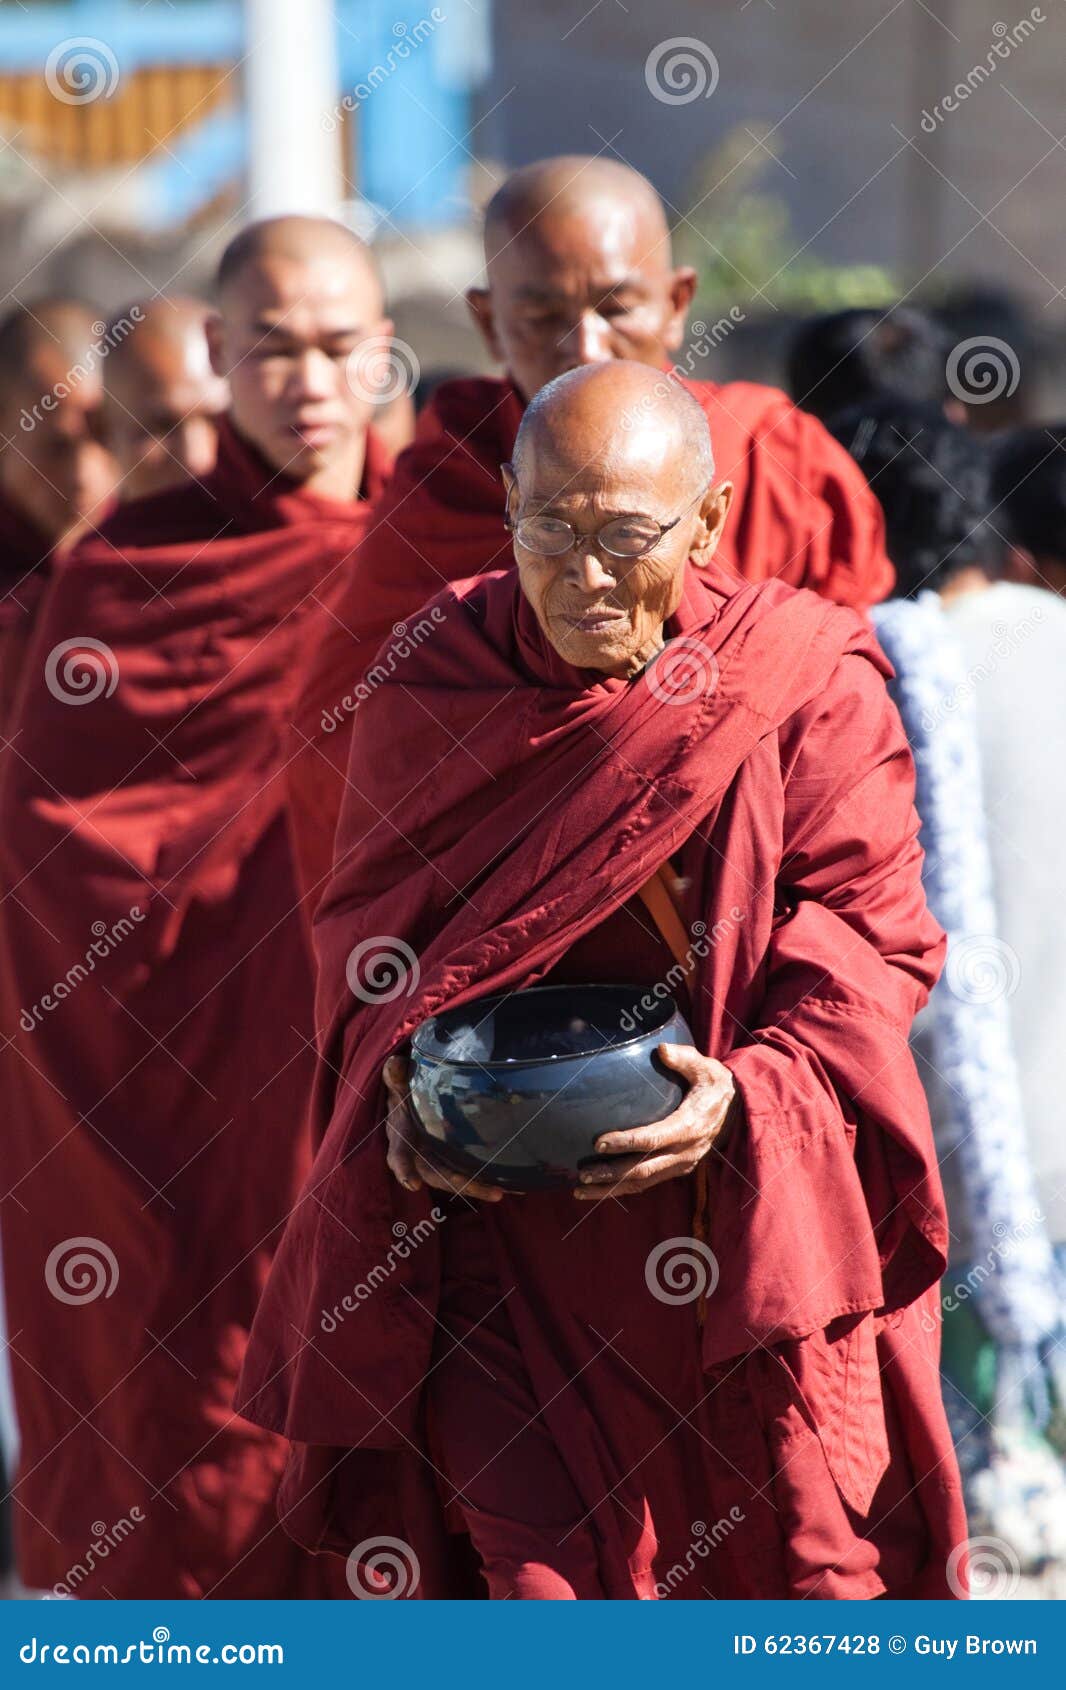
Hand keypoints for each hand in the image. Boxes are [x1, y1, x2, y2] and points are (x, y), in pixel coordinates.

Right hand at [383, 1053, 502, 1202]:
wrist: (408, 1105)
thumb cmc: (403, 1096)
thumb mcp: (397, 1085)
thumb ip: (395, 1076)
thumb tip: (394, 1064)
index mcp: (401, 1138)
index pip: (400, 1154)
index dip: (404, 1169)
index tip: (413, 1184)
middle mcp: (418, 1156)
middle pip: (436, 1175)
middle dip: (461, 1184)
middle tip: (488, 1191)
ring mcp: (436, 1161)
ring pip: (455, 1179)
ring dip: (477, 1187)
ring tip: (501, 1192)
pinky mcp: (452, 1161)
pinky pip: (469, 1173)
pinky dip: (487, 1180)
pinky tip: (511, 1185)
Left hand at [573, 1043, 735, 1200]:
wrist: (741, 1112)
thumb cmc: (717, 1086)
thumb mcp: (706, 1068)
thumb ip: (685, 1058)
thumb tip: (661, 1050)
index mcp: (689, 1127)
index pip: (653, 1139)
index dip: (626, 1142)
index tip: (599, 1142)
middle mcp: (685, 1152)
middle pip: (643, 1169)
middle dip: (611, 1174)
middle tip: (582, 1173)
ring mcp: (681, 1164)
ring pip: (643, 1183)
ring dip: (611, 1189)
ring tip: (580, 1189)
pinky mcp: (677, 1169)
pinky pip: (647, 1183)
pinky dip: (622, 1189)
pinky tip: (598, 1189)